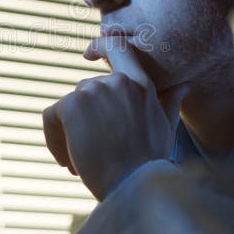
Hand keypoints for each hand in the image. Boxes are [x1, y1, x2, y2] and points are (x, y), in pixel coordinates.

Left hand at [42, 36, 189, 200]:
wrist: (134, 187)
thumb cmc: (150, 162)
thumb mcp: (165, 127)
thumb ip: (168, 102)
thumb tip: (183, 85)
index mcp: (140, 84)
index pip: (118, 47)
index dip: (101, 46)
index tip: (89, 53)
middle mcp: (115, 82)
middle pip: (85, 92)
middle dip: (83, 121)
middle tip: (91, 155)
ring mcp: (91, 91)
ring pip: (67, 108)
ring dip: (69, 135)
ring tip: (81, 165)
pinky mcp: (70, 106)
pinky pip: (51, 118)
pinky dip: (53, 140)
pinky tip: (68, 164)